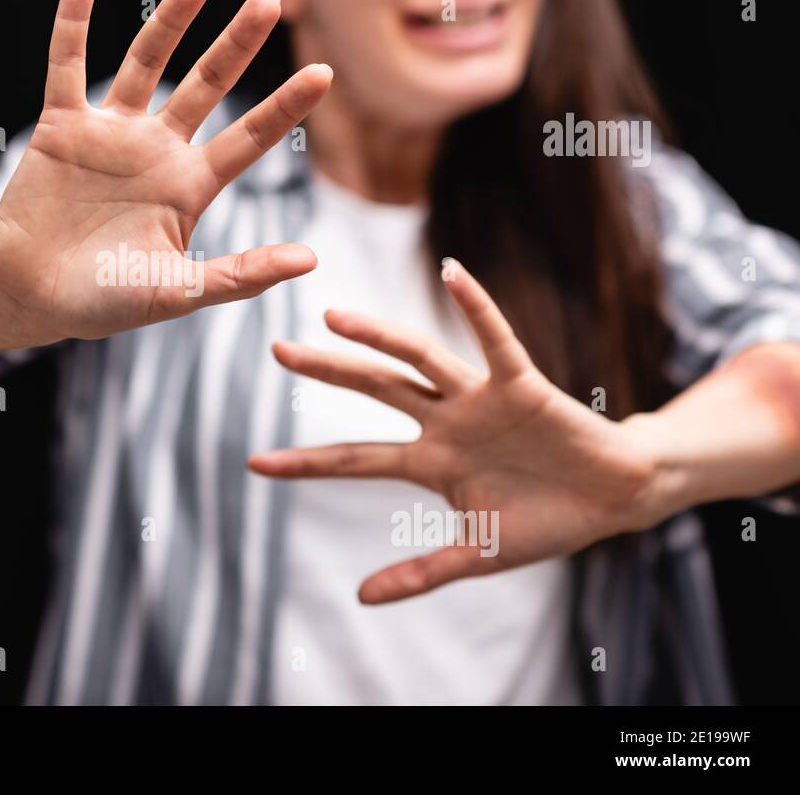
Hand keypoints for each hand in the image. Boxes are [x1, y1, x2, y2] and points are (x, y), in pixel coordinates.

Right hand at [0, 0, 333, 349]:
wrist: (27, 298)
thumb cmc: (103, 304)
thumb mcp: (176, 292)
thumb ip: (238, 275)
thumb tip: (310, 259)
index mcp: (189, 187)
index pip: (249, 138)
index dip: (286, 106)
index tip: (325, 72)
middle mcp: (156, 150)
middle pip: (207, 85)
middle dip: (238, 45)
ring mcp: (109, 133)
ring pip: (145, 63)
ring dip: (170, 21)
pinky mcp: (61, 126)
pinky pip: (66, 63)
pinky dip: (73, 19)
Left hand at [248, 257, 667, 604]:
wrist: (615, 500)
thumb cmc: (547, 523)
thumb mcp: (476, 556)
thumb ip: (420, 575)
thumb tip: (359, 598)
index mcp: (429, 462)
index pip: (354, 458)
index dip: (306, 462)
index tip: (255, 463)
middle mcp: (445, 422)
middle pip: (373, 389)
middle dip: (327, 371)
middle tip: (277, 352)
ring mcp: (479, 400)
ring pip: (419, 358)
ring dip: (379, 335)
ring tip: (333, 316)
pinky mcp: (522, 384)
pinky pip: (496, 340)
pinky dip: (476, 306)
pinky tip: (452, 272)